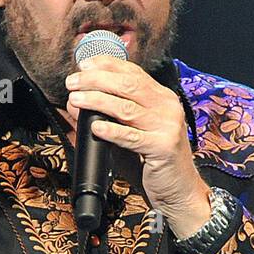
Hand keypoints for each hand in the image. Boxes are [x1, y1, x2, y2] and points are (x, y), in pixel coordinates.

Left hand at [64, 56, 211, 236]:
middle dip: (96, 80)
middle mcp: (167, 107)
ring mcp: (167, 126)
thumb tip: (73, 104)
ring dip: (97, 100)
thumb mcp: (130, 134)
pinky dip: (111, 130)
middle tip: (73, 82)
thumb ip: (106, 117)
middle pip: (128, 84)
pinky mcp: (163, 147)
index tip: (84, 64)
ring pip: (126, 107)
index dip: (107, 65)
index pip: (133, 72)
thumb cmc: (151, 162)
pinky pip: (131, 136)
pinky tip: (95, 127)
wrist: (180, 190)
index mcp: (162, 98)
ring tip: (76, 99)